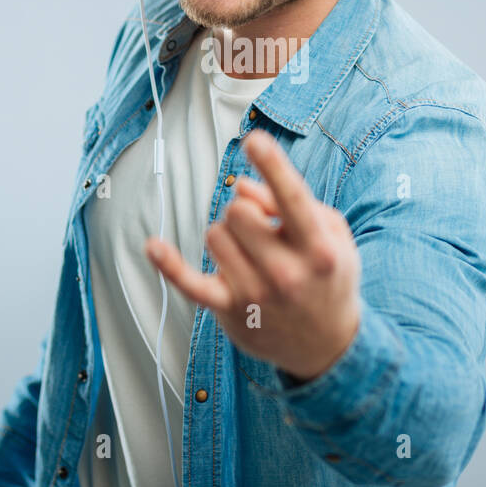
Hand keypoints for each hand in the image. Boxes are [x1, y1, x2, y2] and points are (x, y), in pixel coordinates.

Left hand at [145, 128, 361, 382]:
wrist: (327, 346)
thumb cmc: (328, 275)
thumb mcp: (333, 234)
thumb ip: (292, 202)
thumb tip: (242, 186)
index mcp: (319, 248)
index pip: (292, 199)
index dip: (273, 166)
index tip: (254, 140)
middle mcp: (287, 273)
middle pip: (239, 211)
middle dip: (244, 210)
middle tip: (261, 228)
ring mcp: (255, 294)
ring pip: (215, 234)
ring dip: (227, 235)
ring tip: (250, 253)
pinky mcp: (229, 310)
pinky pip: (190, 283)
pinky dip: (169, 265)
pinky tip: (152, 246)